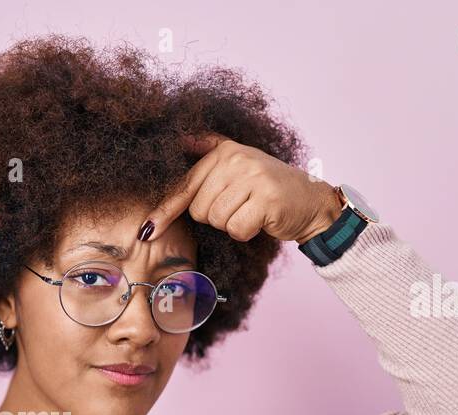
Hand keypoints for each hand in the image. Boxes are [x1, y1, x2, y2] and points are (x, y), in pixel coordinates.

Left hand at [138, 132, 343, 244]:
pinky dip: (246, 232)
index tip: (148, 230)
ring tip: (250, 210)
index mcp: (224, 151)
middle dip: (215, 217)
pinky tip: (260, 220)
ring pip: (216, 220)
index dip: (165, 211)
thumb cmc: (267, 188)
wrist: (310, 201)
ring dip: (232, 224)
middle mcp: (236, 159)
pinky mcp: (266, 198)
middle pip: (199, 209)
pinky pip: (235, 229)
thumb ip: (209, 150)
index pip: (185, 185)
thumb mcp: (238, 164)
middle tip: (239, 206)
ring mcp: (253, 177)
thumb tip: (179, 139)